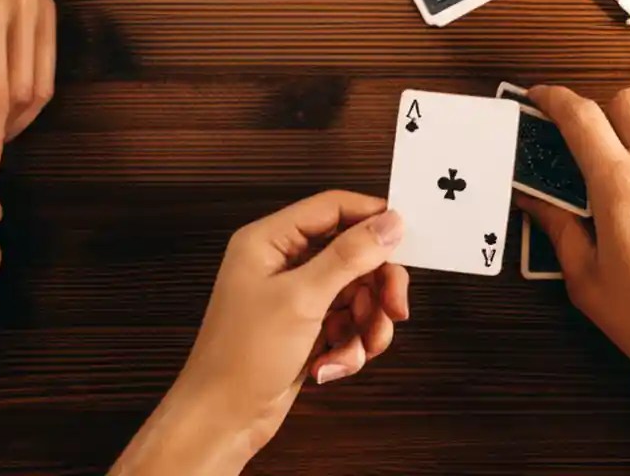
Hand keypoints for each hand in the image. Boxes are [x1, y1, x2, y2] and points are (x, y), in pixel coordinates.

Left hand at [111, 192, 407, 474]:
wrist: (222, 420)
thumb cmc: (242, 357)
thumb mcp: (302, 299)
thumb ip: (349, 256)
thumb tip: (389, 223)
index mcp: (269, 240)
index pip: (332, 208)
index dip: (372, 218)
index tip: (407, 238)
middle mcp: (282, 262)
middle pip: (353, 253)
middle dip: (377, 286)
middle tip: (395, 309)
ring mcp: (295, 296)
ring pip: (357, 291)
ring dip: (366, 323)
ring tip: (357, 351)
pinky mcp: (305, 326)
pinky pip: (348, 321)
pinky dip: (350, 345)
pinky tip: (332, 366)